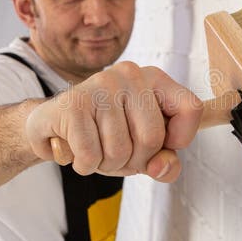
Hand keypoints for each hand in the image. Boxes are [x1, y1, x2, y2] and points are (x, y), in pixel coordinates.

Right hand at [25, 62, 201, 182]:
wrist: (50, 124)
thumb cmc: (103, 134)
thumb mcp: (143, 150)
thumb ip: (166, 161)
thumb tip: (161, 166)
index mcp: (154, 78)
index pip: (192, 109)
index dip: (180, 139)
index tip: (162, 145)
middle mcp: (130, 74)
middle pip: (153, 138)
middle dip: (134, 161)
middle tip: (116, 152)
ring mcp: (101, 85)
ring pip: (120, 151)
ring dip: (106, 166)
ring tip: (94, 149)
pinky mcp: (74, 103)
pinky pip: (92, 155)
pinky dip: (85, 166)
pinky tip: (77, 151)